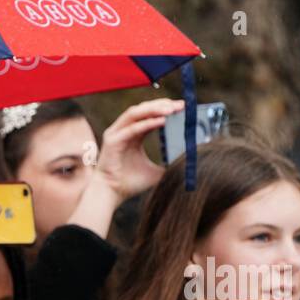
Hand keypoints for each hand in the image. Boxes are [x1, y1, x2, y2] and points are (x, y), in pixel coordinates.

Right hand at [65, 99, 182, 237]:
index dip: (165, 108)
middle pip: (143, 109)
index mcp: (133, 134)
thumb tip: (188, 163)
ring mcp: (116, 134)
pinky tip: (161, 121)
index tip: (182, 107)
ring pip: (136, 113)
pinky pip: (132, 128)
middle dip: (162, 105)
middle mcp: (123, 131)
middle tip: (180, 105)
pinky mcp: (112, 141)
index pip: (149, 114)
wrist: (110, 195)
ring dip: (154, 109)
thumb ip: (168, 165)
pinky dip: (147, 123)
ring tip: (171, 109)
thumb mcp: (155, 171)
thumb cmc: (129, 184)